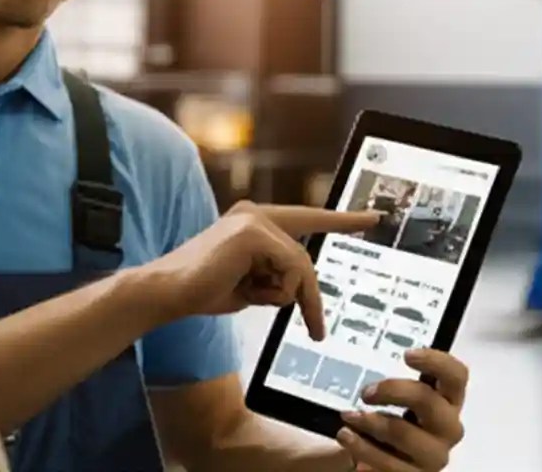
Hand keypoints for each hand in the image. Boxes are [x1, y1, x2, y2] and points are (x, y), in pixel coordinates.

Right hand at [147, 201, 378, 339]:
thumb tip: (300, 286)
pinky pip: (289, 268)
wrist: (168, 293)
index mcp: (255, 220)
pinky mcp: (253, 232)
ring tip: (252, 299)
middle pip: (304, 256)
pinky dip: (277, 291)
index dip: (342, 220)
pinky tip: (248, 290)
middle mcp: (256, 212)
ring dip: (285, 295)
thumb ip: (276, 275)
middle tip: (318, 330)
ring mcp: (254, 219)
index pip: (308, 218)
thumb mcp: (252, 284)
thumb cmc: (204, 291)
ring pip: (299, 265)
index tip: (373, 218)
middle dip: (310, 296)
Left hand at [336, 349, 467, 471]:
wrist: (385, 462)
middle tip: (365, 392)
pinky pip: (390, 466)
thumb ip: (398, 383)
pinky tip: (349, 444)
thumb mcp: (400, 401)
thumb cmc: (394, 423)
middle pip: (428, 401)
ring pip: (404, 434)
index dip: (436, 361)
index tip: (407, 355)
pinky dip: (364, 451)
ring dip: (370, 424)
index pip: (456, 376)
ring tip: (346, 421)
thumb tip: (368, 349)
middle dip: (393, 391)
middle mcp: (449, 429)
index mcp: (449, 401)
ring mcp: (435, 457)